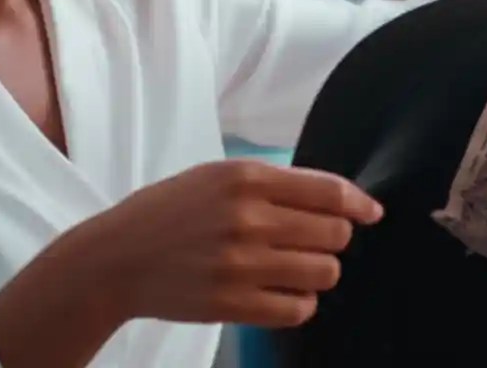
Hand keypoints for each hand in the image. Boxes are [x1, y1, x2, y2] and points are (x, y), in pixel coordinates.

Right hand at [79, 160, 381, 327]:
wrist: (116, 258)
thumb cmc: (172, 211)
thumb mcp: (219, 176)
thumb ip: (277, 183)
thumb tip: (342, 200)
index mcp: (247, 178)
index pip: (330, 192)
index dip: (360, 204)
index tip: (371, 212)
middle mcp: (247, 218)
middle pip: (336, 234)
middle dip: (335, 238)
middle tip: (313, 241)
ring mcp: (240, 264)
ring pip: (324, 272)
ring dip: (319, 271)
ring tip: (295, 267)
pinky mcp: (231, 304)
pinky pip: (298, 309)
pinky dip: (300, 302)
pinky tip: (283, 292)